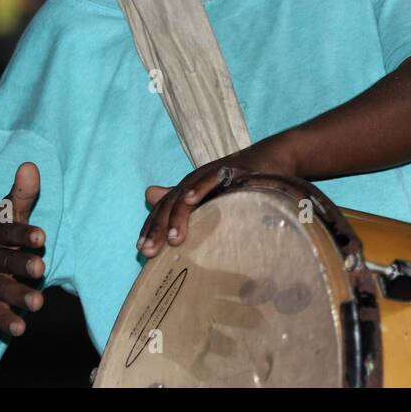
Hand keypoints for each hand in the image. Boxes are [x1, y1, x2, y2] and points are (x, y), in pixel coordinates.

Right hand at [0, 162, 46, 336]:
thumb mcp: (3, 215)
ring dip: (19, 296)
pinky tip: (20, 329)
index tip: (42, 236)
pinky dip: (6, 322)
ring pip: (3, 289)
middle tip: (40, 270)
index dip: (25, 235)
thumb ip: (21, 194)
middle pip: (7, 262)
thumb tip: (31, 164)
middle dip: (23, 266)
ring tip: (37, 303)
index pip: (10, 233)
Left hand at [137, 143, 294, 258]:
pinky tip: (190, 200)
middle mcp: (195, 180)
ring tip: (174, 239)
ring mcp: (211, 174)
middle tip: (150, 251)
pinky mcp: (230, 170)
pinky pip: (212, 179)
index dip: (151, 227)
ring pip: (187, 194)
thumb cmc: (236, 182)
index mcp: (187, 189)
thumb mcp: (207, 195)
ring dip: (178, 215)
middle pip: (170, 204)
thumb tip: (149, 196)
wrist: (268, 160)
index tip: (142, 250)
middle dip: (159, 227)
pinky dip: (200, 188)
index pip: (163, 209)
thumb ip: (179, 201)